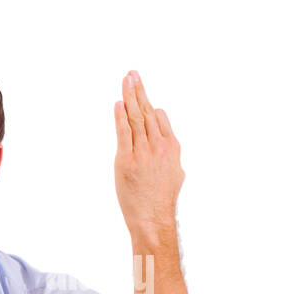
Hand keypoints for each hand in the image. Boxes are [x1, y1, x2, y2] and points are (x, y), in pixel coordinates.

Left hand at [114, 70, 183, 232]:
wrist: (154, 218)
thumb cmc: (162, 200)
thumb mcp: (175, 173)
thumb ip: (169, 155)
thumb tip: (166, 146)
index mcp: (172, 147)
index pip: (160, 118)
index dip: (149, 104)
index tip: (140, 92)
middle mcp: (159, 146)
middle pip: (148, 112)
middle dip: (139, 90)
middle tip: (133, 74)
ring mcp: (143, 152)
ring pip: (137, 118)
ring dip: (130, 96)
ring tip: (126, 80)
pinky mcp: (127, 161)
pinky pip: (124, 133)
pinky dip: (120, 117)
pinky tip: (118, 103)